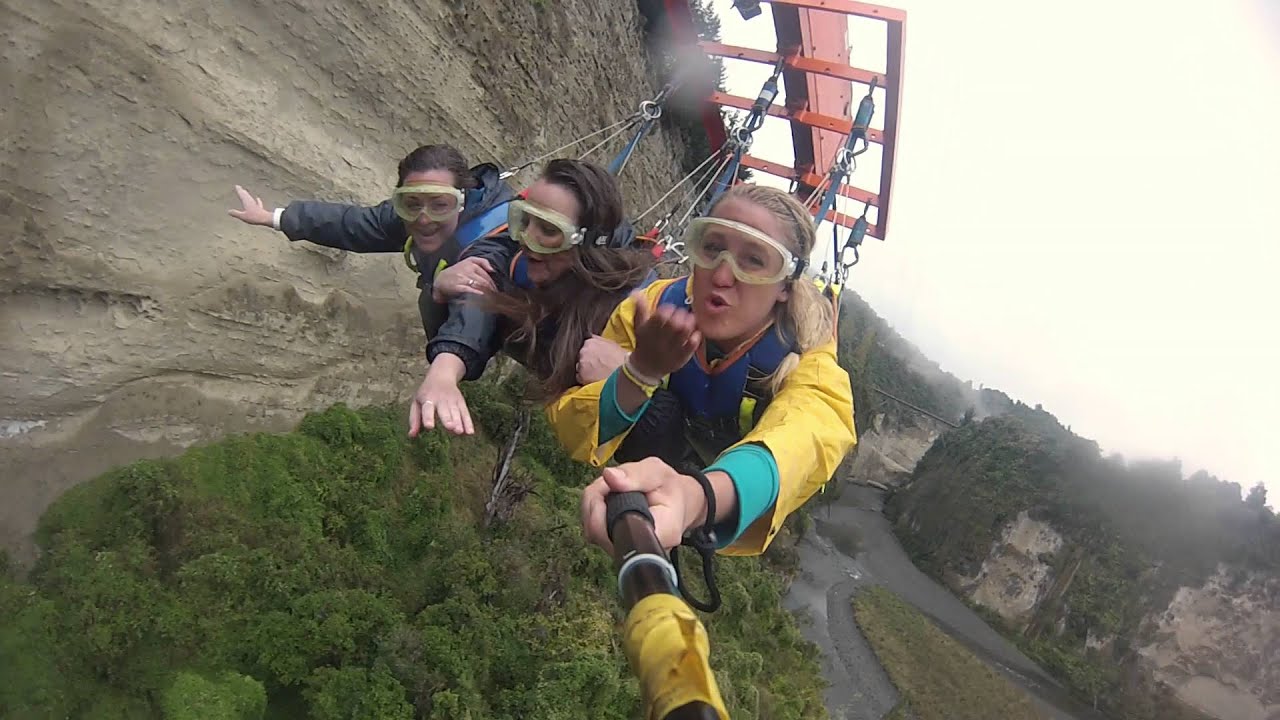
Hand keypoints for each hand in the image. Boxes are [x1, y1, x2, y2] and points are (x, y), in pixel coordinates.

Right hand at [227, 185, 274, 225]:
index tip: (237, 186)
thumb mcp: (243, 216)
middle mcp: (251, 201)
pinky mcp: (260, 208)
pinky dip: (257, 200)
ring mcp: (256, 204)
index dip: (239, 190)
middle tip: (239, 187)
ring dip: (247, 194)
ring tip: (245, 191)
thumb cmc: (254, 217)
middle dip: (242, 191)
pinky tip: (257, 198)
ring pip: (250, 198)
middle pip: (246, 195)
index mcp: (246, 202)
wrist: (266, 219)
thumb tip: (229, 211)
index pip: (242, 195)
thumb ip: (236, 213)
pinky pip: (258, 202)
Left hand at [408, 356, 472, 435]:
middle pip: (445, 411)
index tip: (429, 426)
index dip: (428, 417)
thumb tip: (411, 435)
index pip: (427, 409)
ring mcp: (452, 400)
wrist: (442, 375)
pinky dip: (468, 422)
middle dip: (447, 419)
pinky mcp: (461, 402)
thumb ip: (414, 419)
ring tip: (459, 432)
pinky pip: (465, 413)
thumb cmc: (426, 393)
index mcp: (427, 399)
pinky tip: (470, 432)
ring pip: (456, 412)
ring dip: (459, 422)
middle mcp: (441, 400)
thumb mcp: (416, 402)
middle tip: (450, 427)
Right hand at [432, 257, 495, 301]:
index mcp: (471, 263)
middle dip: (491, 290)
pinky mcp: (457, 286)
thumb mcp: (469, 261)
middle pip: (484, 281)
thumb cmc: (457, 271)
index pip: (486, 275)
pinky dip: (477, 293)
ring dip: (486, 293)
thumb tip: (492, 269)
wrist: (441, 280)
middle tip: (495, 297)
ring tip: (490, 299)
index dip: (492, 284)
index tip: (495, 291)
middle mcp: (467, 269)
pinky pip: (469, 290)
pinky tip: (481, 296)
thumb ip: (482, 262)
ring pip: (478, 285)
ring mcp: (462, 278)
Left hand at [576, 335, 626, 384]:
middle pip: (581, 357)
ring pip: (579, 368)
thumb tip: (592, 337)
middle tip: (598, 366)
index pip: (585, 347)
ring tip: (597, 374)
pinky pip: (580, 378)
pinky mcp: (582, 376)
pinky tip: (595, 380)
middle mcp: (583, 351)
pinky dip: (585, 380)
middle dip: (587, 361)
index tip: (596, 358)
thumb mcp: (612, 344)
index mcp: (590, 342)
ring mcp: (581, 364)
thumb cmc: (620, 358)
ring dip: (586, 371)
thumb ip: (599, 340)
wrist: (624, 372)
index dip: (591, 353)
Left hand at [580, 457, 707, 554]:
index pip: (619, 536)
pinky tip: (608, 497)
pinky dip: (594, 509)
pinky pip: (593, 529)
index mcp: (661, 532)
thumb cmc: (670, 488)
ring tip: (613, 488)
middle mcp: (642, 548)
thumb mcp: (658, 472)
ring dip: (594, 504)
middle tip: (611, 482)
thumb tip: (609, 476)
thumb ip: (636, 474)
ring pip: (591, 530)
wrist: (679, 502)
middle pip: (597, 533)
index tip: (605, 490)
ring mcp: (627, 549)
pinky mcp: (616, 546)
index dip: (601, 514)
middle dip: (595, 502)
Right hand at [628, 291, 700, 378]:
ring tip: (690, 320)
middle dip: (680, 315)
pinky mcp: (681, 358)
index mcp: (648, 332)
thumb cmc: (644, 342)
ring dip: (689, 323)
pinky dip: (696, 337)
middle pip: (674, 324)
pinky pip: (691, 347)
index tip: (669, 309)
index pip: (660, 316)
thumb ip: (640, 309)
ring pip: (684, 333)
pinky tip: (695, 333)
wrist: (646, 368)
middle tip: (682, 313)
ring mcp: (671, 350)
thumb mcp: (639, 326)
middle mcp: (660, 341)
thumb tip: (636, 292)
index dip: (667, 310)